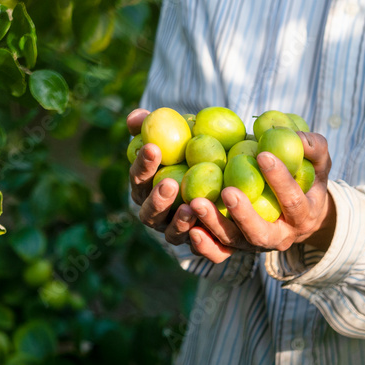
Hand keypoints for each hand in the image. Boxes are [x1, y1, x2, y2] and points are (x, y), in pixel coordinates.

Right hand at [127, 108, 203, 248]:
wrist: (227, 175)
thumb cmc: (194, 150)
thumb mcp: (180, 133)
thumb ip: (155, 125)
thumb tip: (136, 116)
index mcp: (146, 189)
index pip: (138, 178)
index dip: (143, 165)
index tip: (154, 147)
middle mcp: (157, 215)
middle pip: (149, 213)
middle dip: (157, 200)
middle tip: (169, 182)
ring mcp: (178, 232)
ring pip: (172, 234)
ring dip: (179, 222)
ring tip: (191, 205)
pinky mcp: (202, 245)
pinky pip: (201, 249)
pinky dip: (203, 243)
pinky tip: (210, 228)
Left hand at [188, 131, 336, 263]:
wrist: (299, 216)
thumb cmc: (307, 181)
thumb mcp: (320, 165)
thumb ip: (314, 148)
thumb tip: (297, 135)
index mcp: (302, 217)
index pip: (292, 201)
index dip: (280, 179)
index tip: (263, 154)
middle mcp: (279, 237)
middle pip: (260, 233)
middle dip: (243, 214)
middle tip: (227, 191)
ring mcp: (255, 246)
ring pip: (233, 242)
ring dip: (214, 225)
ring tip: (195, 203)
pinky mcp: (235, 248)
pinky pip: (218, 252)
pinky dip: (204, 244)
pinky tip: (190, 227)